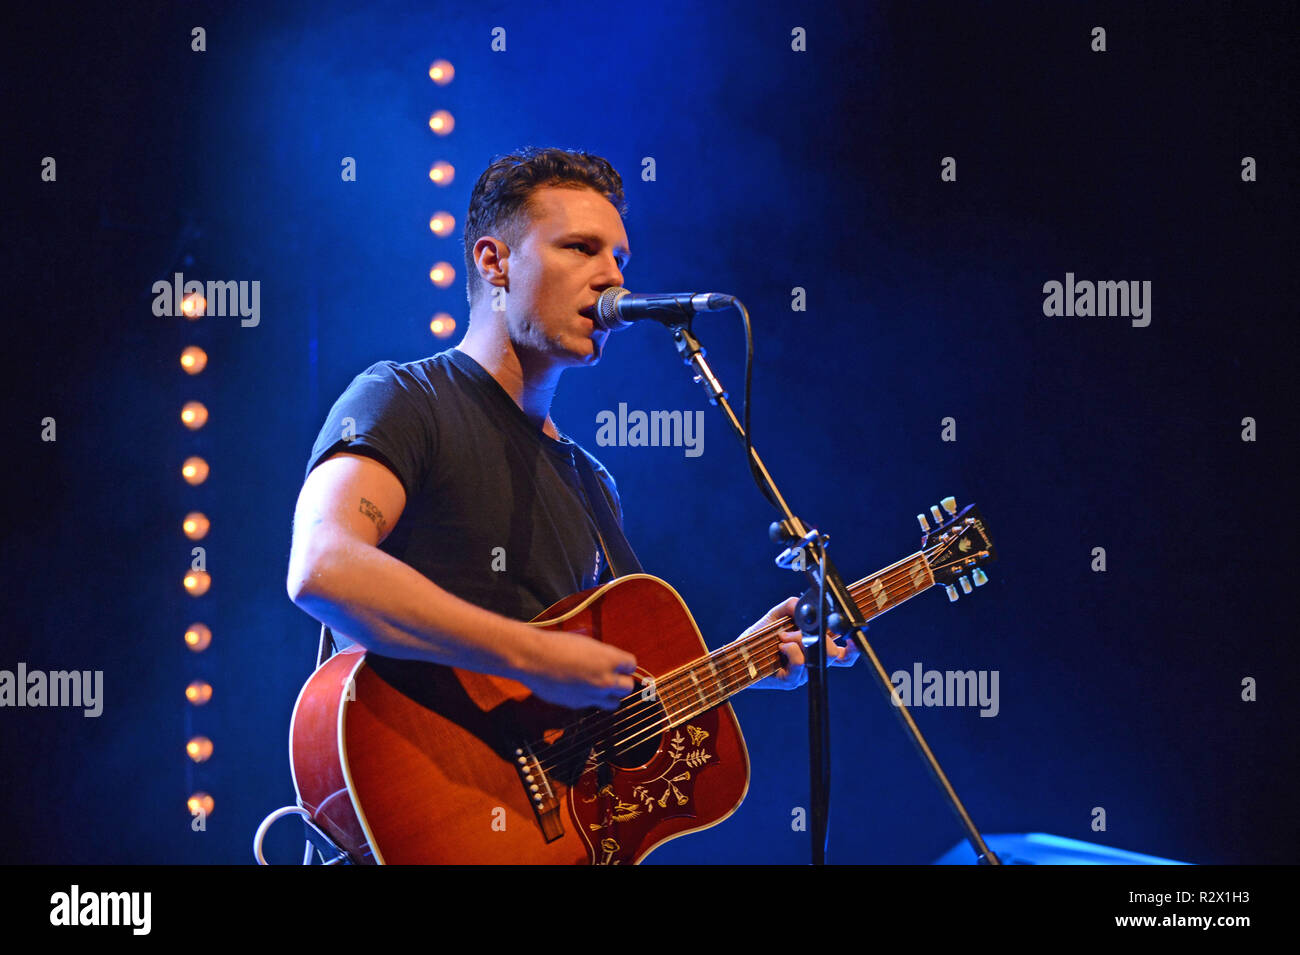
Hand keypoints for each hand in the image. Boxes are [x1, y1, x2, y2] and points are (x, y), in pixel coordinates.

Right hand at [515, 626, 637, 710]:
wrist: (533, 658)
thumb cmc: (556, 645)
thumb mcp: (586, 643)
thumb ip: (602, 655)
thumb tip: (609, 662)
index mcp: (609, 659)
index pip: (632, 665)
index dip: (624, 664)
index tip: (619, 664)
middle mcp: (605, 679)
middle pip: (627, 687)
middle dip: (621, 681)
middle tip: (611, 676)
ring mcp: (592, 694)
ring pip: (614, 703)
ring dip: (610, 695)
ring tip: (599, 686)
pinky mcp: (578, 704)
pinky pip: (592, 705)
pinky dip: (590, 699)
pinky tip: (579, 688)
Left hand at [743, 596, 860, 689]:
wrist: (739, 654)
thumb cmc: (760, 637)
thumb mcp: (777, 615)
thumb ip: (791, 606)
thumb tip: (802, 603)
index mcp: (815, 648)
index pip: (843, 653)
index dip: (853, 648)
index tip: (853, 637)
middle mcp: (812, 663)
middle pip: (835, 654)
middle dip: (821, 638)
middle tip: (798, 631)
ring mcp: (803, 673)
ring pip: (817, 656)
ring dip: (800, 640)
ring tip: (782, 636)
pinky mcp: (790, 681)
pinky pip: (800, 664)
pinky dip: (791, 650)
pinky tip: (780, 645)